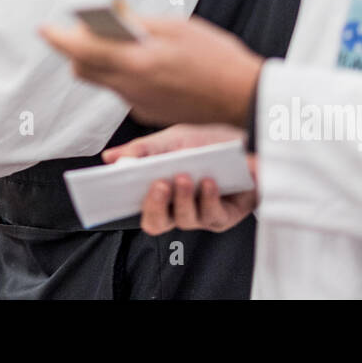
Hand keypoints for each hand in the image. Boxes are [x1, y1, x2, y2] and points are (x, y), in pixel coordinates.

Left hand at [39, 15, 263, 125]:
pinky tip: (149, 63)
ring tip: (126, 43)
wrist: (241, 97)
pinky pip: (123, 91)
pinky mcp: (148, 113)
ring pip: (103, 81)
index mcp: (136, 63)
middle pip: (83, 70)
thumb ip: (137, 23)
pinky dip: (125, 74)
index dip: (59, 39)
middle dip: (79, 50)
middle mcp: (130, 88)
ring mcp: (138, 104)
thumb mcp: (176, 28)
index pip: (81, 50)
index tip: (46, 29)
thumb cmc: (215, 58)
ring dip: (103, 61)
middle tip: (89, 30)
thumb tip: (110, 15)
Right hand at [105, 124, 257, 234]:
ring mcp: (201, 214)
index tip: (114, 185)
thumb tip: (110, 158)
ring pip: (184, 221)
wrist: (250, 141)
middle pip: (155, 223)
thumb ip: (142, 150)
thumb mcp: (172, 139)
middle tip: (158, 184)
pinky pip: (211, 216)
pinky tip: (209, 182)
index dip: (122, 201)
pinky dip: (208, 198)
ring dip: (183, 199)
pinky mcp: (224, 217)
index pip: (137, 204)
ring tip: (185, 177)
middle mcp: (179, 207)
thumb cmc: (210, 143)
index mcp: (163, 191)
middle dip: (154, 206)